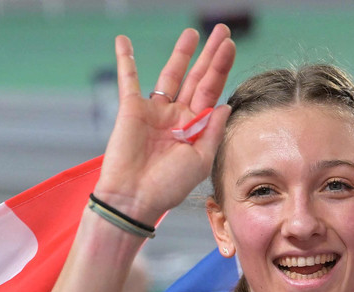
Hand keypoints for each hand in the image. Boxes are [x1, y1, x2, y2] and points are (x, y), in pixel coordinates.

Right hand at [93, 24, 236, 223]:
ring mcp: (154, 112)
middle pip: (197, 78)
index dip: (221, 68)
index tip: (229, 46)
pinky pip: (129, 80)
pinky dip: (126, 60)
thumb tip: (225, 105)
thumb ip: (213, 131)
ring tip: (192, 33)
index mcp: (195, 130)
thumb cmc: (167, 187)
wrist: (134, 199)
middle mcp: (177, 118)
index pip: (211, 92)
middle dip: (210, 55)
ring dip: (181, 53)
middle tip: (222, 31)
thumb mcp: (200, 161)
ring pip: (170, 75)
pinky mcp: (131, 110)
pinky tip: (124, 41)